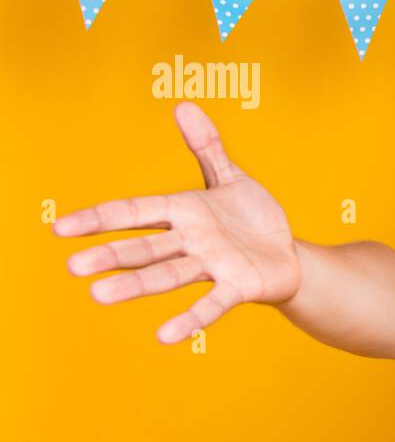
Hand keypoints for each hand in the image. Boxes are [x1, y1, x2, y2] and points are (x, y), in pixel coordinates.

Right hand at [53, 101, 301, 343]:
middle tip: (74, 267)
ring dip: (137, 286)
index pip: (134, 212)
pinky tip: (166, 336)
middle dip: (112, 256)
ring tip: (100, 297)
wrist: (288, 255)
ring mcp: (213, 266)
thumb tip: (183, 105)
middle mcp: (192, 242)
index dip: (99, 219)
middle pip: (145, 249)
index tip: (59, 227)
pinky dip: (191, 318)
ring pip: (169, 275)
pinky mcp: (238, 287)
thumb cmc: (252, 219)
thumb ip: (207, 147)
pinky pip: (212, 303)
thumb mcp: (230, 178)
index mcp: (184, 213)